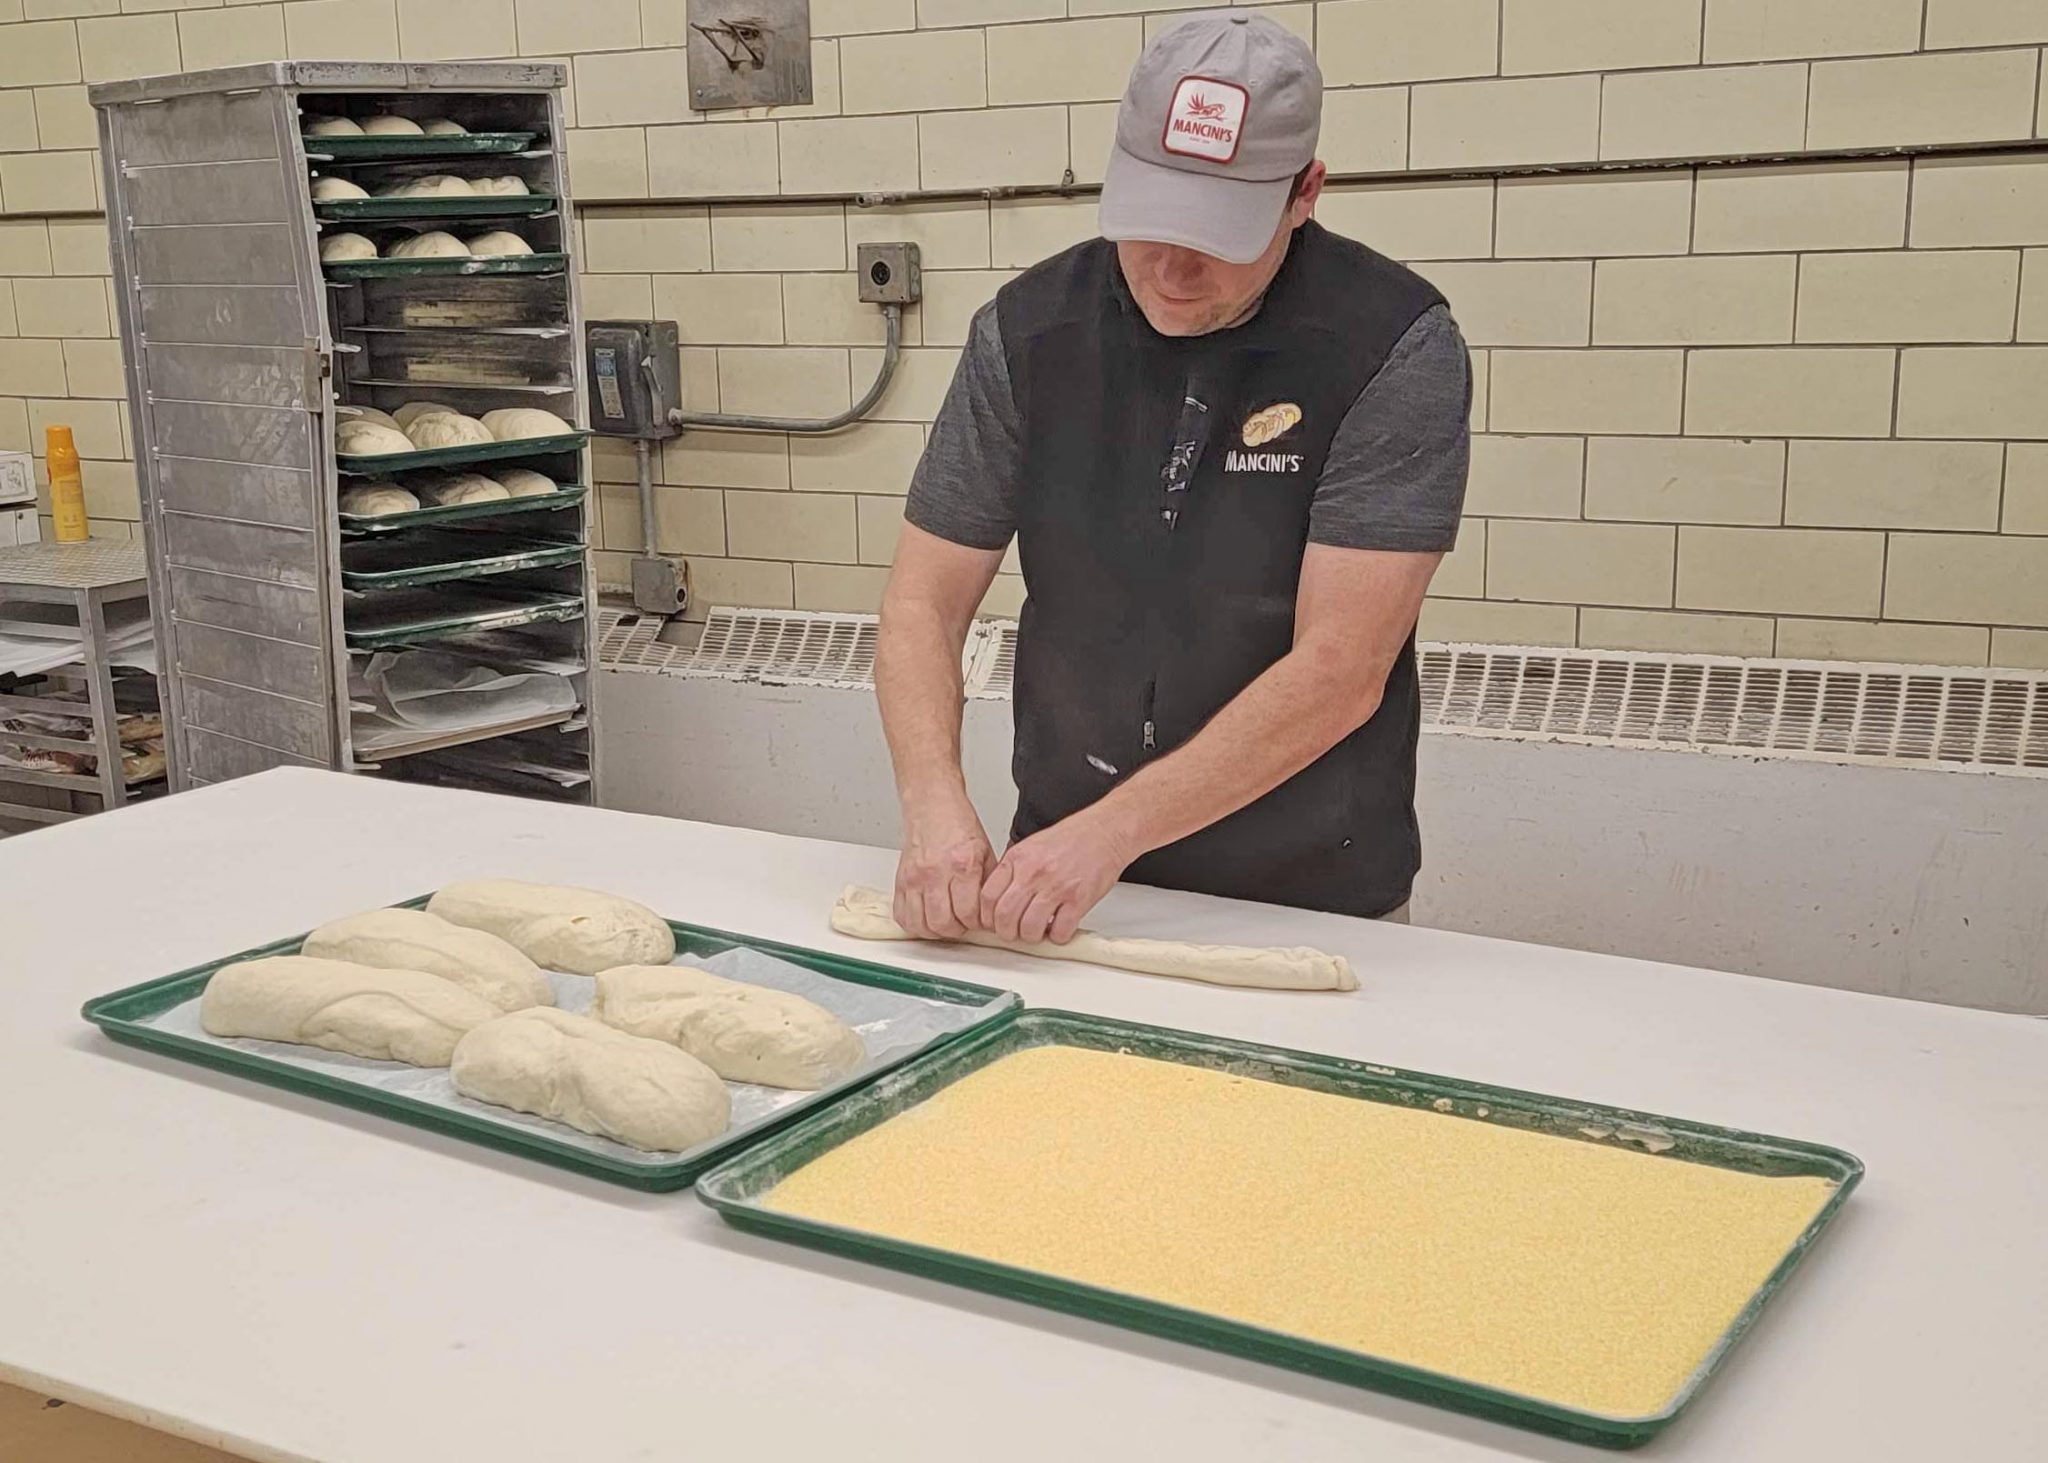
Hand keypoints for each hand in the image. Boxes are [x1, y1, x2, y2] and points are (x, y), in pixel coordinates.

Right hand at [892, 797, 994, 938]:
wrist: (932, 806)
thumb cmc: (958, 826)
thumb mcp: (985, 852)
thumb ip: (989, 884)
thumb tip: (993, 911)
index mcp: (961, 865)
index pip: (968, 913)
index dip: (978, 923)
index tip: (980, 920)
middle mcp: (935, 873)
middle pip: (943, 924)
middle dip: (958, 929)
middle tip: (964, 922)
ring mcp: (914, 878)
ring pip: (921, 925)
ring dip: (936, 930)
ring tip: (947, 921)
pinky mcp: (900, 881)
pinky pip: (902, 916)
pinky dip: (915, 924)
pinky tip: (927, 917)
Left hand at [980, 809, 1136, 945]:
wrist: (1105, 831)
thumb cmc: (1072, 838)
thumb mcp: (1031, 845)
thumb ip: (1013, 868)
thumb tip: (999, 894)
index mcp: (1018, 858)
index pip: (988, 896)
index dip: (987, 917)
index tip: (993, 923)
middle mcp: (1033, 873)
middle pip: (1004, 916)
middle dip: (1006, 932)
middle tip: (1014, 933)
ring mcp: (1056, 887)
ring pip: (1029, 928)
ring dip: (1032, 937)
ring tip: (1038, 932)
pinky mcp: (1078, 899)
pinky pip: (1060, 931)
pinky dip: (1058, 937)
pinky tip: (1059, 929)